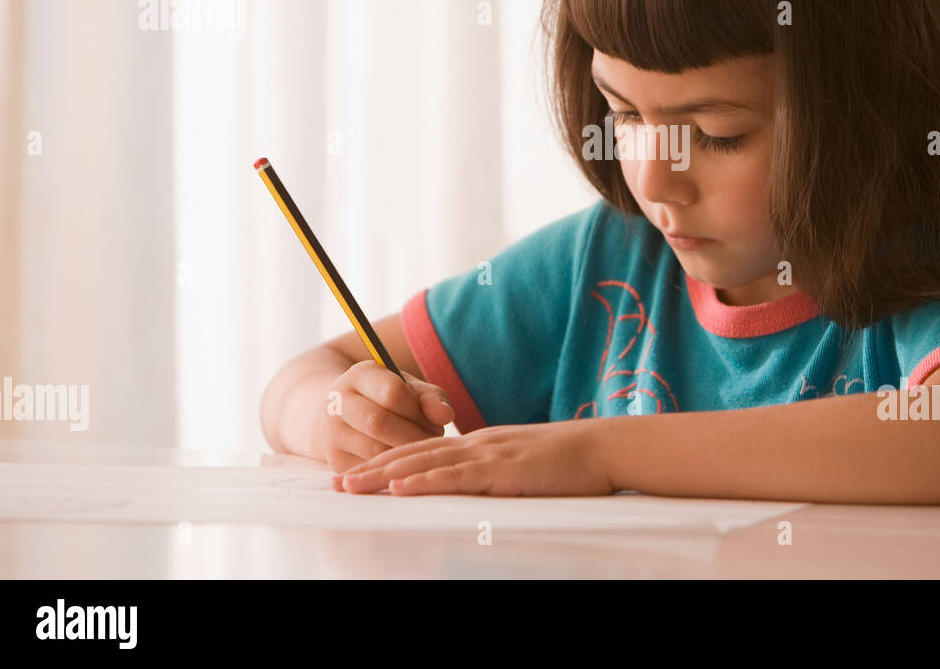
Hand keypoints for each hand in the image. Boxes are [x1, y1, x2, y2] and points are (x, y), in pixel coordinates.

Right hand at [319, 360, 453, 471]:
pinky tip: (406, 463)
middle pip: (379, 423)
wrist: (346, 414)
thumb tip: (446, 415)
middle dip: (414, 435)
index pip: (391, 393)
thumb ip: (430, 398)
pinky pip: (370, 470)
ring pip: (374, 450)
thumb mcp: (409, 389)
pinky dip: (394, 470)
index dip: (419, 410)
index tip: (436, 420)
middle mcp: (337, 403)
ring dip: (406, 454)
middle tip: (433, 440)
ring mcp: (331, 433)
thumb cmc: (387, 399)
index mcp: (358, 376)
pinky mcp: (335, 461)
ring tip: (421, 450)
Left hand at [331, 420, 614, 496]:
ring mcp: (487, 454)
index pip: (426, 453)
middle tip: (336, 481)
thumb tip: (478, 495)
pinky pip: (454, 476)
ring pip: (425, 464)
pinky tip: (398, 487)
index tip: (360, 473)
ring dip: (384, 475)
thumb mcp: (525, 467)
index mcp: (482, 443)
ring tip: (351, 484)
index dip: (390, 463)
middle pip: (415, 455)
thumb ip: (498, 476)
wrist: (603, 448)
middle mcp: (477, 444)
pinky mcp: (501, 470)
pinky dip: (423, 481)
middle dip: (373, 468)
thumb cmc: (571, 464)